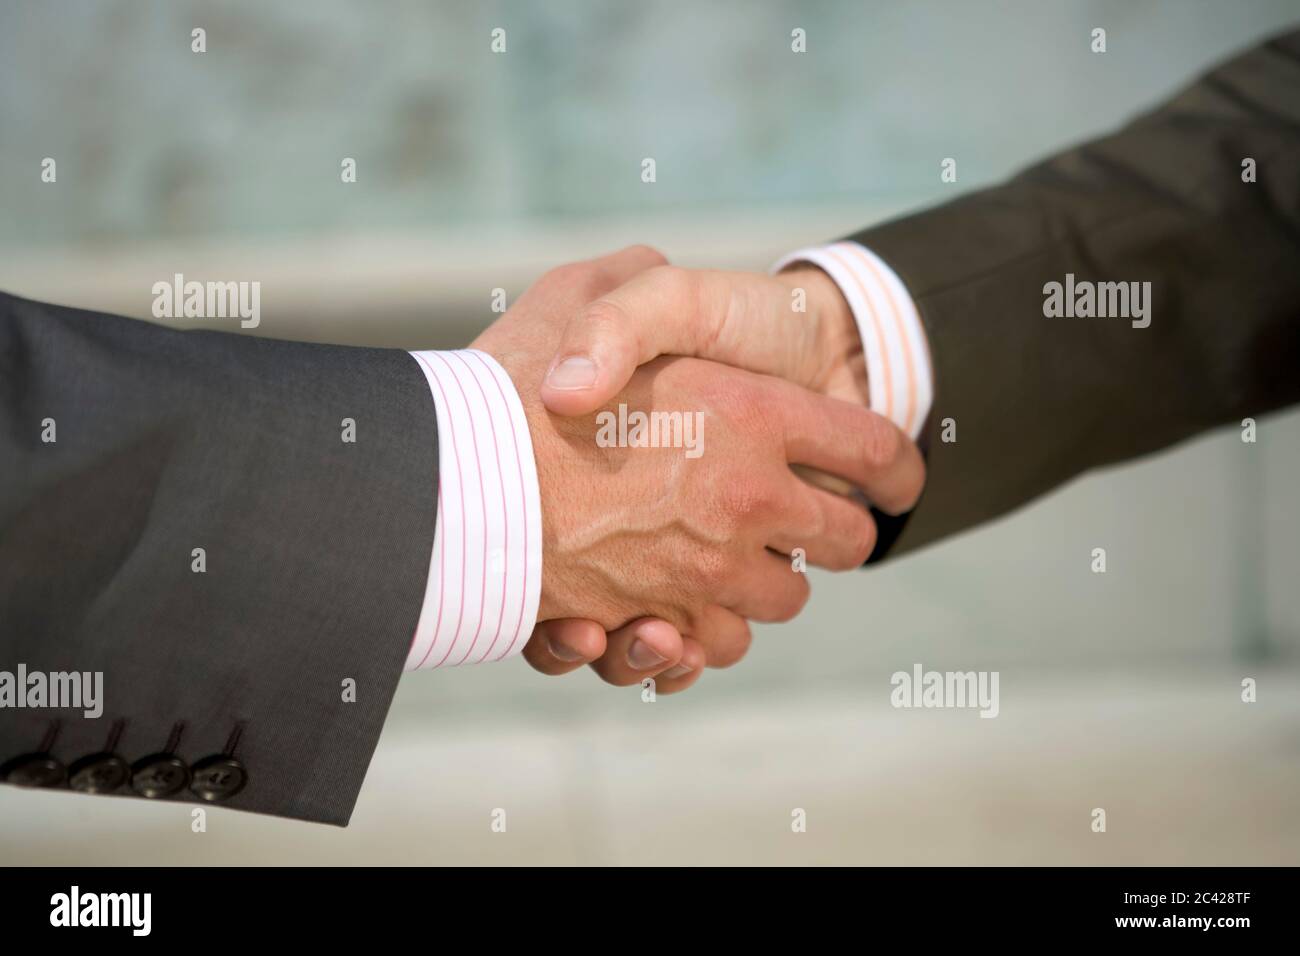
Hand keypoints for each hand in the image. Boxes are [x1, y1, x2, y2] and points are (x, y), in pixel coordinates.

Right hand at [472, 248, 919, 691]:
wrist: (448, 470)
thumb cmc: (514, 373)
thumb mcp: (585, 291)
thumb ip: (639, 287)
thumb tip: (673, 295)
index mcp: (749, 409)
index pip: (872, 449)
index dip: (893, 464)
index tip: (894, 474)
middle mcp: (745, 494)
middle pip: (846, 539)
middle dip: (834, 533)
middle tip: (800, 521)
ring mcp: (709, 566)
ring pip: (785, 601)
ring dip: (761, 588)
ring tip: (721, 562)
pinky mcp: (663, 619)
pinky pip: (713, 646)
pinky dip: (698, 638)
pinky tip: (670, 614)